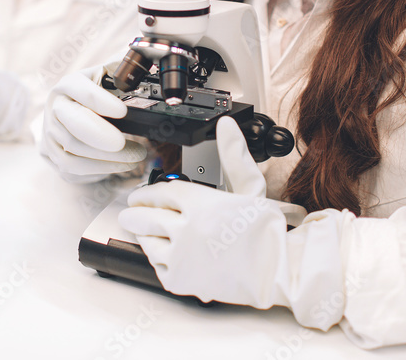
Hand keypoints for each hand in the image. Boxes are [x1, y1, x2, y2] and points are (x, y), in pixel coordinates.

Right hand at [41, 69, 147, 182]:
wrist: (69, 110)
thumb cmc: (96, 92)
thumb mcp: (108, 75)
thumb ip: (123, 69)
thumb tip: (150, 60)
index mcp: (69, 84)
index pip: (81, 91)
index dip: (100, 101)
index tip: (123, 111)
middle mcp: (55, 107)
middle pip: (73, 123)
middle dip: (100, 136)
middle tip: (123, 143)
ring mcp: (49, 133)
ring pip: (73, 151)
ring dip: (107, 158)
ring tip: (135, 156)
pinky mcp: (50, 155)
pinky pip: (72, 169)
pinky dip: (99, 170)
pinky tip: (120, 166)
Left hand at [119, 117, 339, 326]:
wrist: (275, 271)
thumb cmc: (264, 230)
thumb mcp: (250, 186)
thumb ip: (233, 154)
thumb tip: (226, 125)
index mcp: (200, 203)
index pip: (160, 193)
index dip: (146, 193)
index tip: (140, 196)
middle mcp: (186, 229)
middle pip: (146, 217)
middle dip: (135, 213)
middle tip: (131, 212)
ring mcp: (180, 256)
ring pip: (148, 241)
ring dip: (143, 234)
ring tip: (144, 231)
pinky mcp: (179, 279)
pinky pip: (156, 264)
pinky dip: (156, 256)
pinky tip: (161, 251)